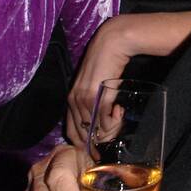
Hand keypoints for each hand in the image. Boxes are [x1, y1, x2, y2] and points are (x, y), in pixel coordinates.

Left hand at [67, 16, 135, 143]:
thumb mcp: (93, 85)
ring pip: (96, 131)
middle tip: (114, 131)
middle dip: (100, 140)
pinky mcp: (98, 98)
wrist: (111, 44)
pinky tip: (120, 109)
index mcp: (71, 99)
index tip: (98, 146)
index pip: (72, 132)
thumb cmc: (105, 63)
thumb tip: (100, 124)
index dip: (85, 143)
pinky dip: (115, 121)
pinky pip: (105, 122)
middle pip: (84, 135)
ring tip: (118, 115)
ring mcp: (85, 100)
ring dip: (110, 129)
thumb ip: (93, 102)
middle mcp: (74, 102)